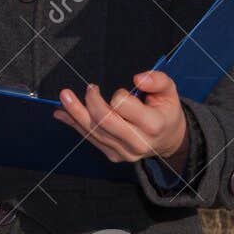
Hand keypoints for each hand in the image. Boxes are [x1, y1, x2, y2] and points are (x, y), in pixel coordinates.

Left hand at [53, 71, 188, 165]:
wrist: (168, 140)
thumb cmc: (166, 111)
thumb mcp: (170, 91)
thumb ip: (158, 80)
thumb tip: (138, 78)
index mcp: (153, 125)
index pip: (124, 107)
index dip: (119, 95)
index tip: (121, 91)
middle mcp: (138, 142)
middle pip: (104, 121)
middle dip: (89, 103)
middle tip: (84, 88)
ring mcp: (124, 152)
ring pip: (93, 132)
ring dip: (75, 113)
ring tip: (64, 97)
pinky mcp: (113, 155)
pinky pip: (91, 139)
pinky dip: (75, 125)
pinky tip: (62, 114)